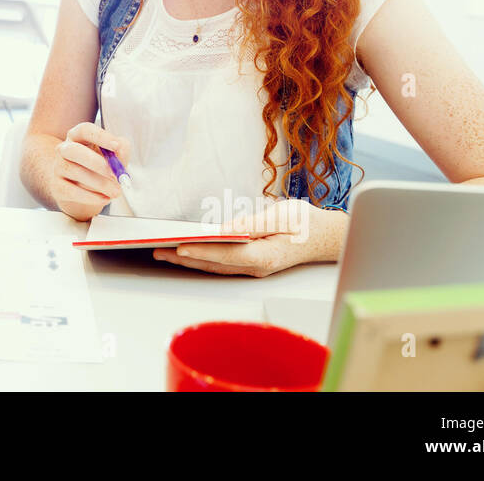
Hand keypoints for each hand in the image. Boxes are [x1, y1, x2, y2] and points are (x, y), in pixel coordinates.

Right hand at [47, 122, 131, 221]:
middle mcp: (65, 149)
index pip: (85, 130)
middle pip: (74, 150)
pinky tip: (104, 198)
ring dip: (98, 183)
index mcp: (79, 136)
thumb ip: (121, 149)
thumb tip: (120, 149)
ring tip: (115, 191)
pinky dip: (90, 197)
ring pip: (74, 172)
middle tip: (114, 174)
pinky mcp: (57, 186)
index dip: (100, 136)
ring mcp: (58, 167)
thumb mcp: (114, 156)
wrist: (83, 189)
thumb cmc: (100, 167)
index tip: (116, 146)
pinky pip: (71, 191)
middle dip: (96, 162)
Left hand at [152, 199, 344, 276]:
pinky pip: (221, 264)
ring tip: (164, 252)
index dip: (201, 251)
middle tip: (158, 250)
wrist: (325, 236)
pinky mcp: (251, 263)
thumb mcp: (282, 216)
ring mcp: (253, 268)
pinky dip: (201, 258)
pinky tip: (187, 253)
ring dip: (189, 260)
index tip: (179, 246)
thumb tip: (228, 229)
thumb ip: (253, 223)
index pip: (226, 255)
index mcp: (266, 255)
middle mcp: (257, 266)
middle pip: (214, 264)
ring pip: (215, 266)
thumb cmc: (305, 223)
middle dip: (185, 258)